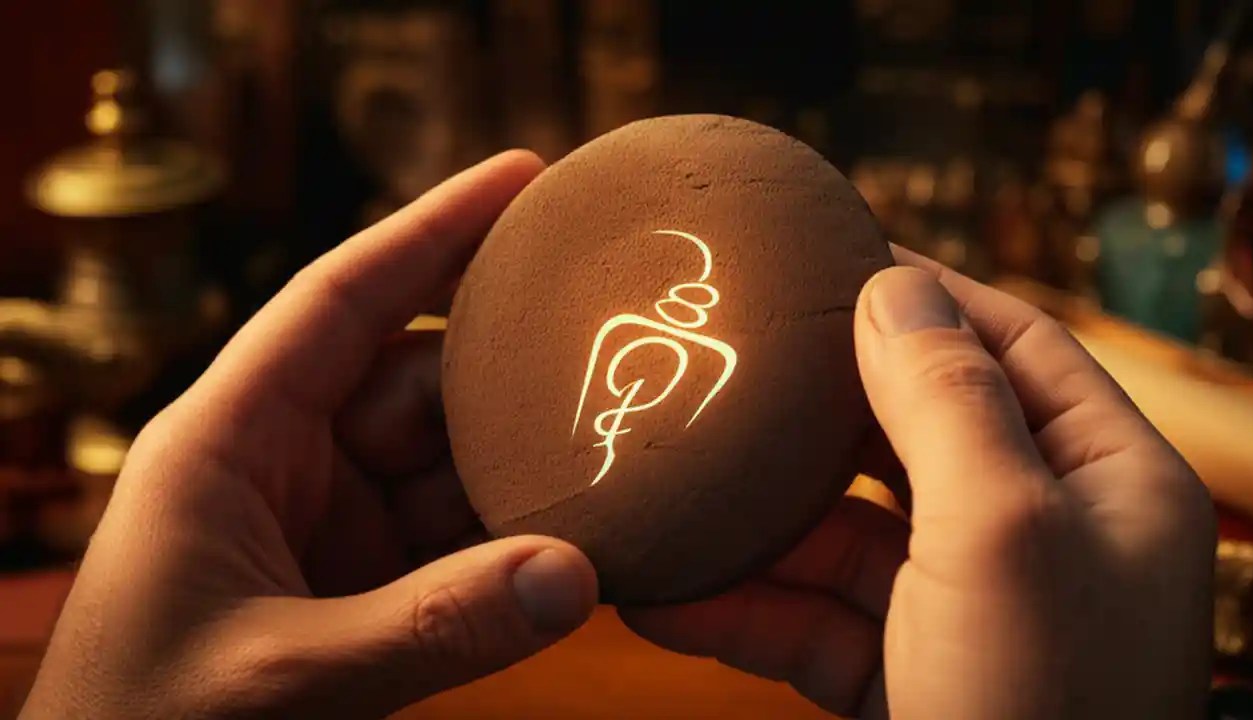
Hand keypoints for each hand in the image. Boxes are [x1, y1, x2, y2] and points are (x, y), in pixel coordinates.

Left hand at [21, 152, 598, 718]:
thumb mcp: (283, 677)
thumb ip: (431, 629)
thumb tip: (577, 578)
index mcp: (226, 441)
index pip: (341, 300)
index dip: (432, 229)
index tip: (523, 176)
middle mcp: (281, 466)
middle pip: (417, 386)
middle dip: (506, 387)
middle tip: (610, 368)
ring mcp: (326, 529)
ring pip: (448, 468)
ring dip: (519, 481)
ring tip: (609, 477)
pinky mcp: (359, 588)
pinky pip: (455, 544)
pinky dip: (510, 550)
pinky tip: (570, 552)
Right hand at [621, 248, 1216, 718]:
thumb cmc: (1043, 716)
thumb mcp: (1000, 534)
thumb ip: (945, 400)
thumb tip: (891, 288)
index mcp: (1106, 482)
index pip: (1011, 344)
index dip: (920, 296)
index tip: (822, 263)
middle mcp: (1041, 537)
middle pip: (910, 433)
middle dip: (811, 411)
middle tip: (720, 362)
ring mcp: (966, 612)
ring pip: (844, 533)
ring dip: (754, 524)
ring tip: (664, 491)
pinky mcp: (903, 678)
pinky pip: (810, 621)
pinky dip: (741, 610)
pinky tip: (663, 599)